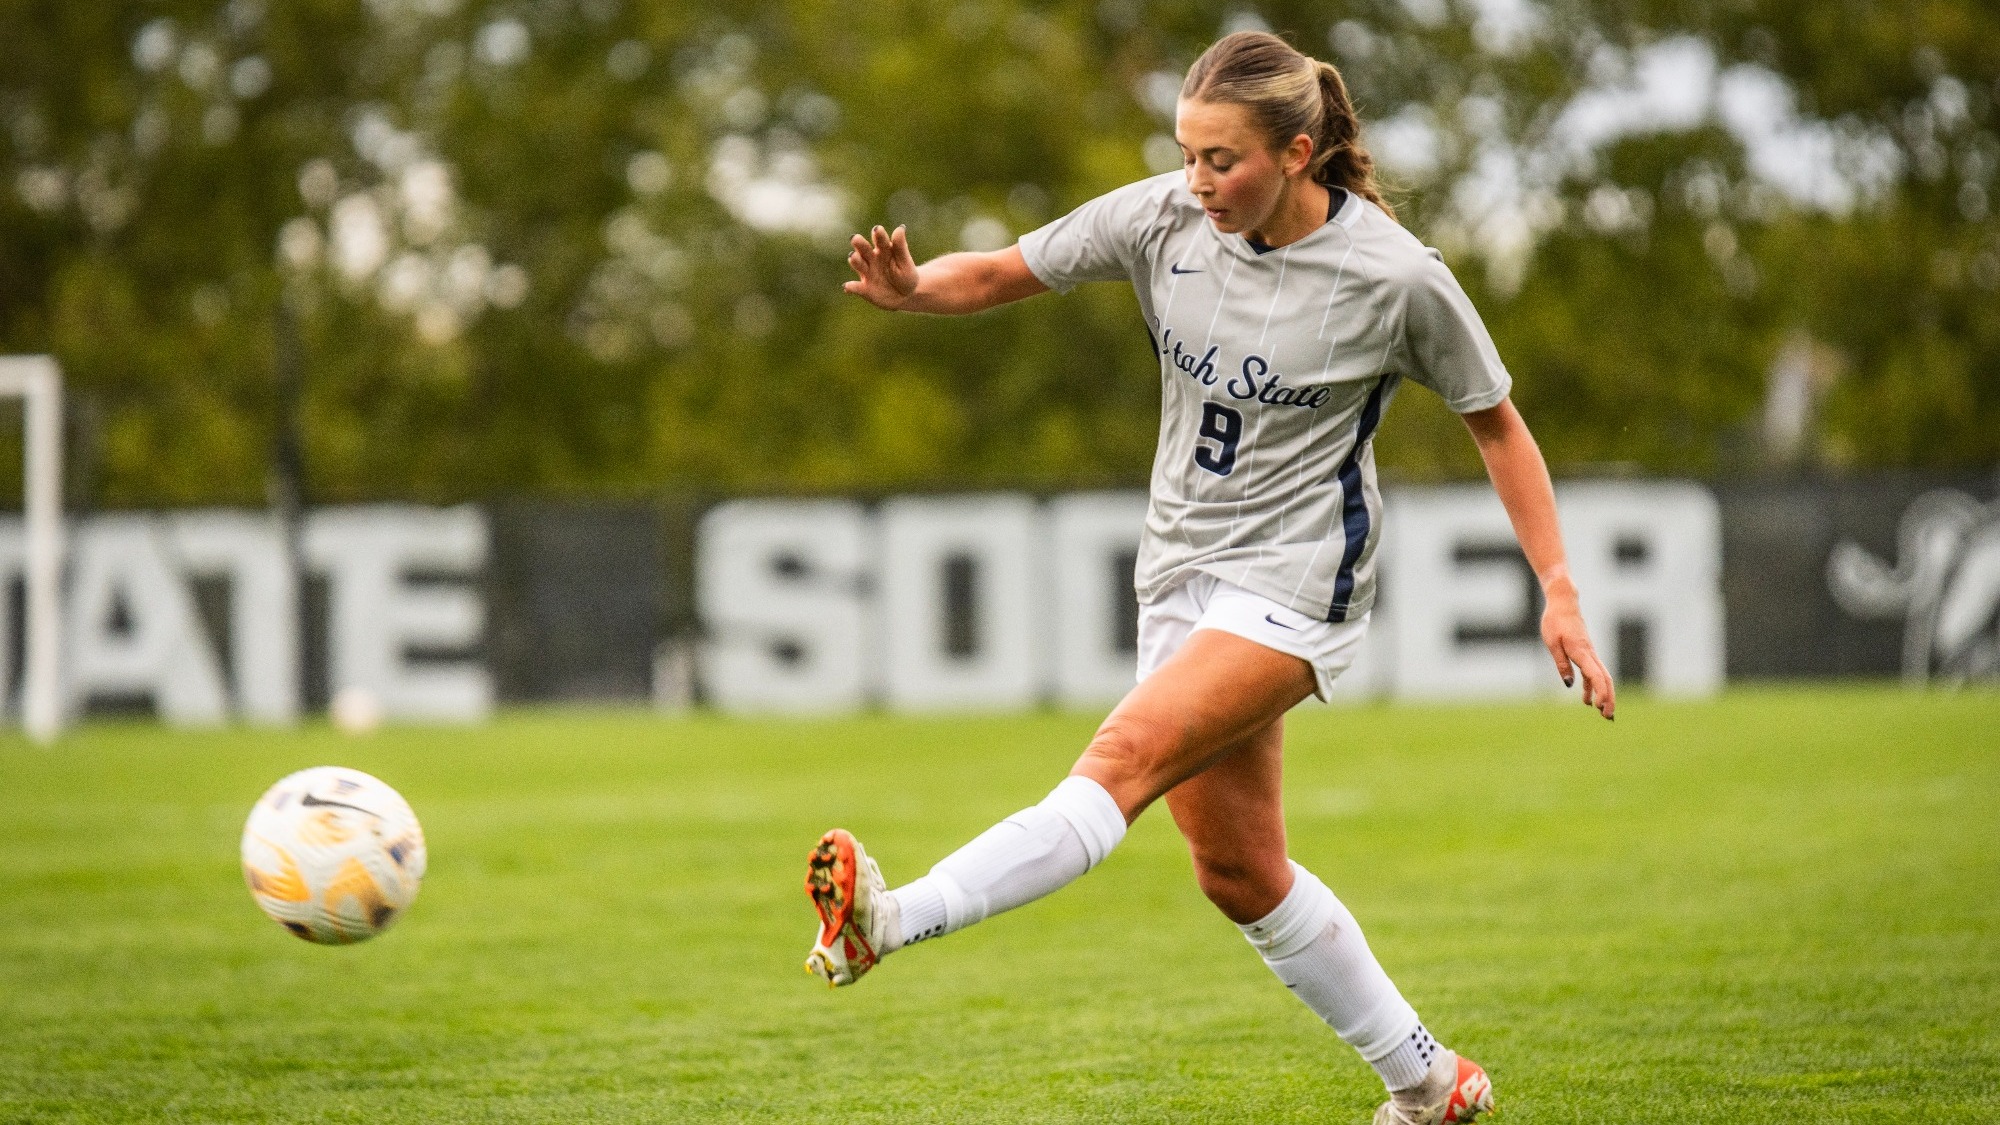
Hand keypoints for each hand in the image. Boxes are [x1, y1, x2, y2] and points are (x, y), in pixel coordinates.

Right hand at [842, 224, 917, 309]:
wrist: (905, 296)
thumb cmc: (905, 275)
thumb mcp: (906, 262)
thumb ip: (901, 247)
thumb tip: (900, 228)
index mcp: (883, 249)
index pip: (880, 239)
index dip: (878, 234)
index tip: (877, 229)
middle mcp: (872, 258)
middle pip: (864, 249)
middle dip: (859, 244)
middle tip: (855, 238)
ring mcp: (866, 272)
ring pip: (858, 264)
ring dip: (855, 260)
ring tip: (853, 256)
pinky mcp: (864, 288)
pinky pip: (857, 287)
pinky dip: (851, 287)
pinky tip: (847, 287)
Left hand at [1540, 575, 1614, 719]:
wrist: (1563, 603)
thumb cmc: (1555, 621)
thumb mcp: (1552, 644)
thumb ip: (1561, 664)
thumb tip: (1569, 685)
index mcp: (1581, 651)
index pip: (1596, 675)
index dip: (1600, 692)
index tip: (1599, 706)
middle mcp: (1590, 654)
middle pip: (1605, 679)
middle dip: (1609, 698)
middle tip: (1608, 717)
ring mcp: (1590, 654)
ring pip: (1602, 677)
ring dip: (1604, 695)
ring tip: (1603, 713)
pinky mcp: (1586, 653)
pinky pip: (1593, 673)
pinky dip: (1593, 687)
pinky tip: (1587, 700)